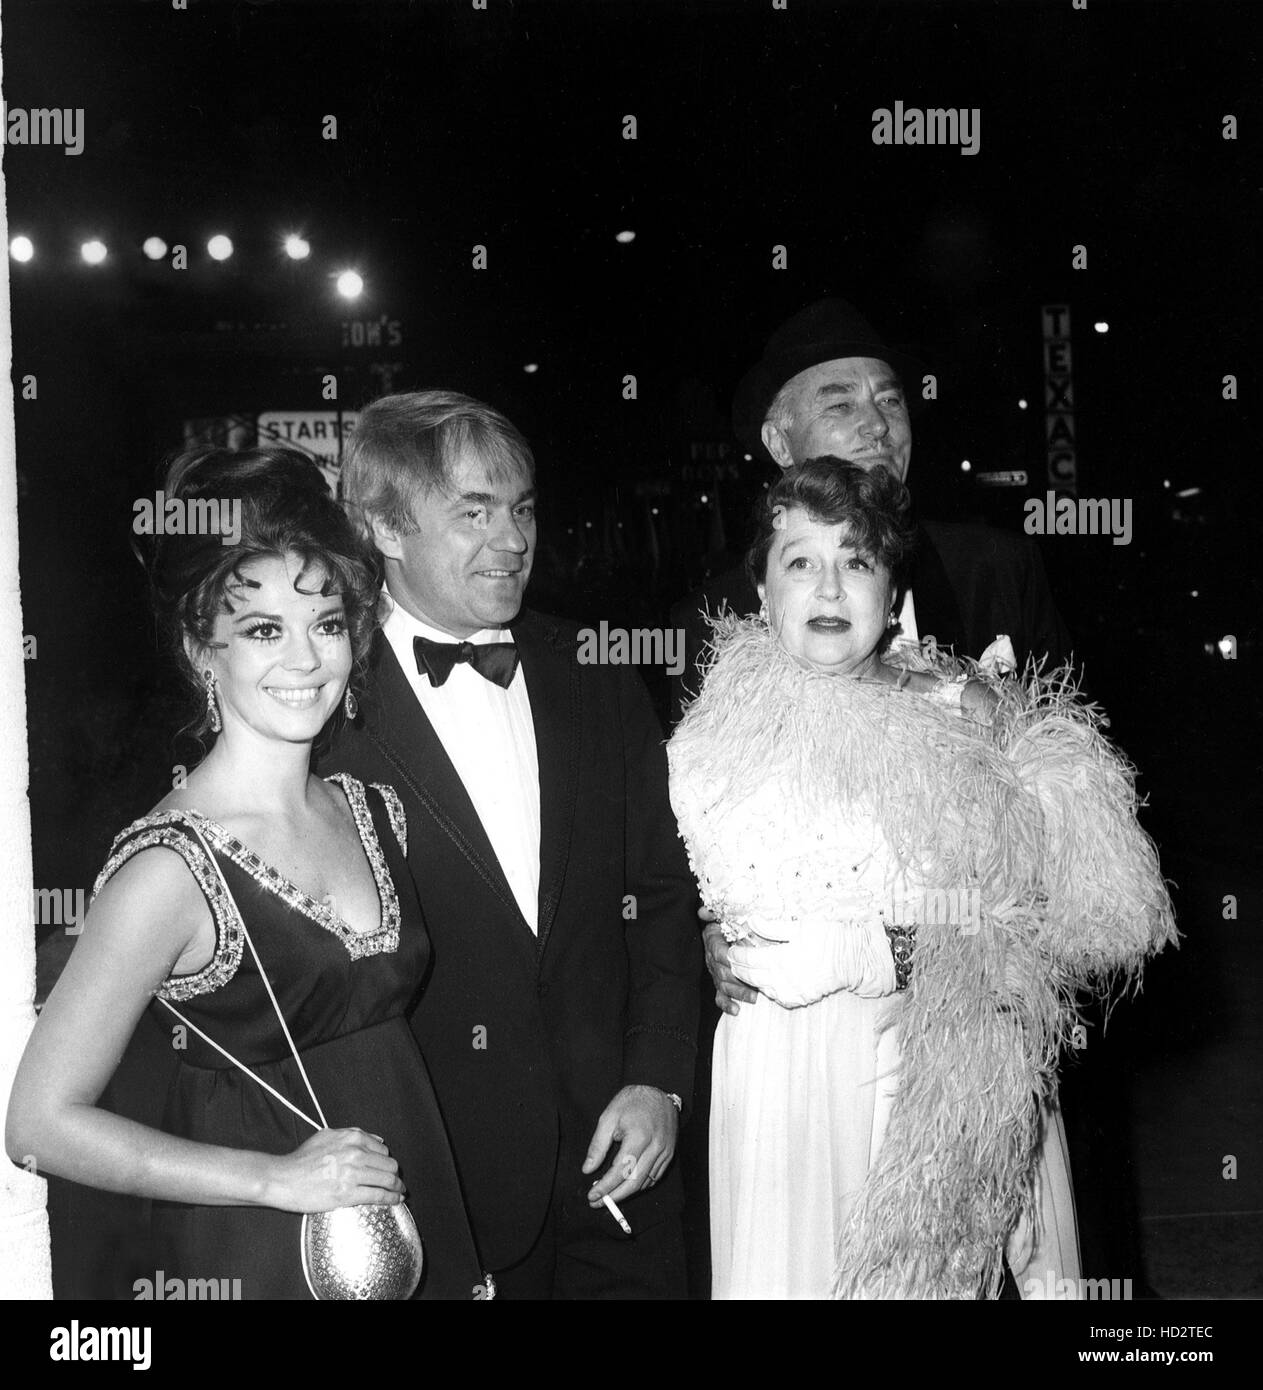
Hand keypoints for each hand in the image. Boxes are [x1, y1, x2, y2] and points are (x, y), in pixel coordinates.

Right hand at [266, 1128, 403, 1212]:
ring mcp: (352, 1174)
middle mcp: (355, 1153)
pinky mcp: (347, 1194)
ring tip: (400, 1192)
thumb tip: (378, 1141)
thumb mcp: (327, 1136)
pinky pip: (377, 1195)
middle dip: (395, 1174)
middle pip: (389, 1164)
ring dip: (397, 1187)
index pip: (383, 1150)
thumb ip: (353, 1135)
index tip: (388, 1169)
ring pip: (387, 1180)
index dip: (387, 1161)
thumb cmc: (302, 1159)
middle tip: (397, 1182)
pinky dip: (390, 1198)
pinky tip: (395, 1200)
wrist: (283, 1179)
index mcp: (352, 1138)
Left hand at [582, 1085, 677, 1207]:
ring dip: (626, 1193)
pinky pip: (654, 1177)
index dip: (605, 1187)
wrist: (658, 1092)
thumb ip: (598, 1145)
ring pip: (645, 1183)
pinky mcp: (670, 1154)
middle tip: (598, 1202)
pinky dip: (639, 1185)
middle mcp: (655, 1148)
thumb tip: (588, 1169)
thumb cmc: (632, 1102)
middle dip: (614, 1197)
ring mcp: (665, 1152)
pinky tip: (626, 1185)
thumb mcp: (609, 1117)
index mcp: (639, 1137)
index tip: (592, 1195)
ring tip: (608, 1195)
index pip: (620, 1171)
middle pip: (634, 1183)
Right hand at [701, 909, 757, 1015]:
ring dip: (738, 993)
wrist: (722, 930)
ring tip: (753, 997)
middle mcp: (712, 959)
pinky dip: (726, 1004)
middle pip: (723, 973)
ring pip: (724, 986)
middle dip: (739, 981)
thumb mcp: (722, 914)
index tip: (740, 961)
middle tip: (756, 985)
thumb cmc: (726, 922)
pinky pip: (720, 996)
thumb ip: (712, 912)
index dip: (728, 958)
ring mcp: (715, 973)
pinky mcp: (719, 983)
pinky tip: (736, 1010)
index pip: (718, 952)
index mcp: (712, 941)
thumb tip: (702, 910)